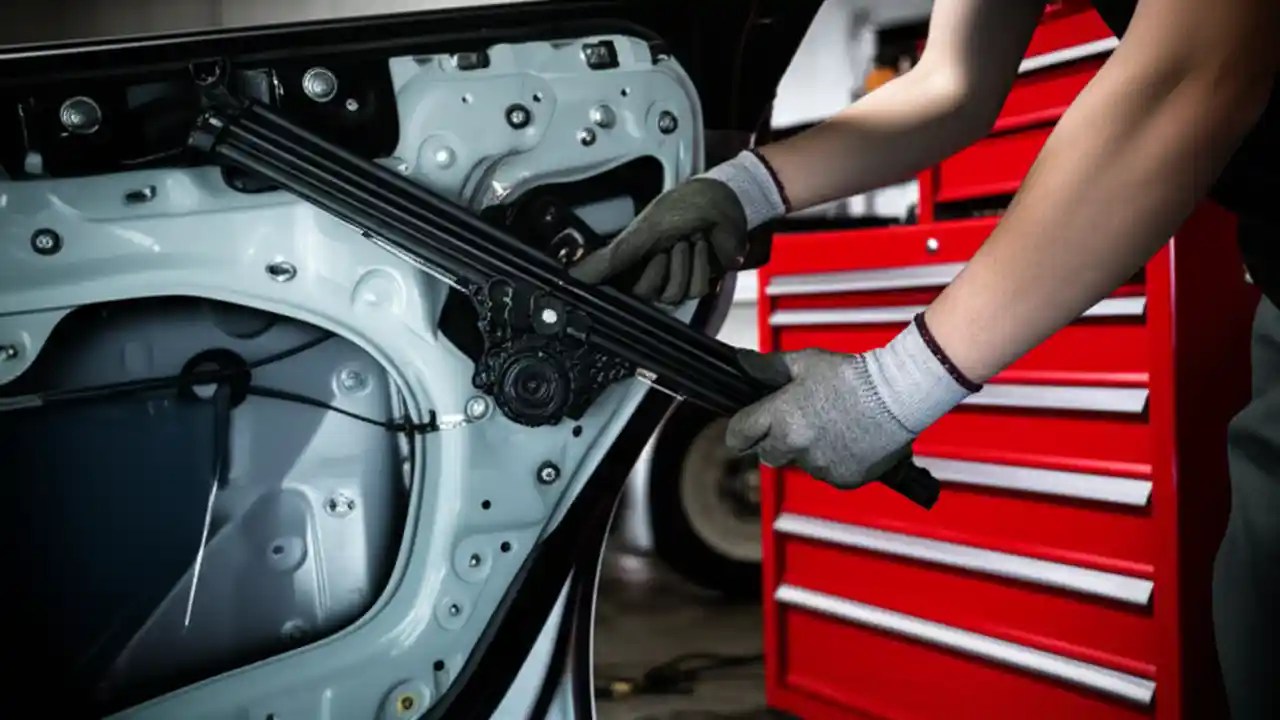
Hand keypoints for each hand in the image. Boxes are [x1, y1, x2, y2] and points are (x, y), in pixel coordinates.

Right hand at [569, 177, 747, 302]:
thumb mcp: (639, 233)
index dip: (627, 281)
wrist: (720, 204)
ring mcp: (674, 280)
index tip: (640, 262)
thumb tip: (574, 276)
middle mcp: (649, 274)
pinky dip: (700, 266)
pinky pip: (695, 291)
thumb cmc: (680, 208)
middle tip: (667, 244)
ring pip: (673, 295)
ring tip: (687, 240)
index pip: (616, 291)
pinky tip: (702, 247)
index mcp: (630, 261)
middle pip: (646, 296)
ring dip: (683, 263)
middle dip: (660, 265)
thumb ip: (608, 259)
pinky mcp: (698, 283)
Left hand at [725, 319, 977, 489]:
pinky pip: (827, 474)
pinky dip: (832, 462)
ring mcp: (819, 466)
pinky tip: (847, 440)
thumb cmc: (852, 375)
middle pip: (767, 455)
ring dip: (805, 451)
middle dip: (773, 442)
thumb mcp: (805, 362)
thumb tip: (742, 362)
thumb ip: (769, 367)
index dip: (740, 431)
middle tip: (794, 423)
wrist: (897, 395)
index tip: (745, 428)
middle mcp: (795, 447)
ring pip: (798, 465)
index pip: (739, 435)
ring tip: (829, 426)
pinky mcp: (843, 479)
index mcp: (780, 418)